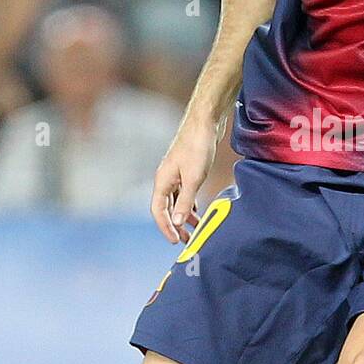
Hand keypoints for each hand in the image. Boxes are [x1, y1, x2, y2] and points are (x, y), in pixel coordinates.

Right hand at [151, 115, 217, 243]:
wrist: (205, 122)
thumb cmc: (198, 147)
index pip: (158, 211)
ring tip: (195, 230)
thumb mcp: (193, 178)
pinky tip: (198, 213)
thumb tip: (175, 223)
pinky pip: (184, 194)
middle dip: (174, 225)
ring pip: (176, 201)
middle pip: (165, 208)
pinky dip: (189, 205)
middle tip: (185, 241)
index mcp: (162, 181)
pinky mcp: (186, 170)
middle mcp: (166, 179)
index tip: (175, 241)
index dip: (165, 227)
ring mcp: (175, 174)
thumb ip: (185, 202)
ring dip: (183, 216)